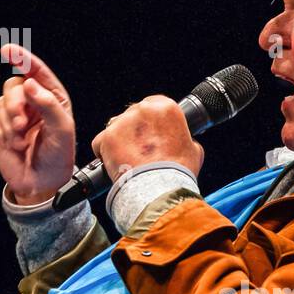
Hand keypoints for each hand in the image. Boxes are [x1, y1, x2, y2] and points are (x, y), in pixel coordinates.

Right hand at [0, 44, 75, 205]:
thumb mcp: (62, 130)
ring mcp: (14, 114)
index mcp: (51, 97)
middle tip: (22, 125)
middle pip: (13, 86)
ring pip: (0, 102)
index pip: (35, 71)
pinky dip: (0, 133)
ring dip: (9, 125)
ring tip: (22, 143)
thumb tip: (29, 84)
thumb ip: (48, 105)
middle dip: (15, 105)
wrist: (39, 183)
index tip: (8, 50)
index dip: (22, 58)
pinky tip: (13, 145)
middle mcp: (32, 102)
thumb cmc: (58, 157)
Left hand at [90, 95, 204, 182]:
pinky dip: (105, 152)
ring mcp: (123, 122)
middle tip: (140, 151)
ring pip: (116, 128)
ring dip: (119, 141)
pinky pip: (101, 142)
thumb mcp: (193, 150)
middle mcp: (143, 110)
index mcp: (166, 108)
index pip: (152, 104)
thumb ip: (183, 138)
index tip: (149, 133)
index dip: (149, 122)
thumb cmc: (177, 171)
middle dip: (134, 131)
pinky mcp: (107, 137)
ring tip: (129, 160)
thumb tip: (178, 141)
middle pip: (132, 115)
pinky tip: (117, 164)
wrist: (159, 189)